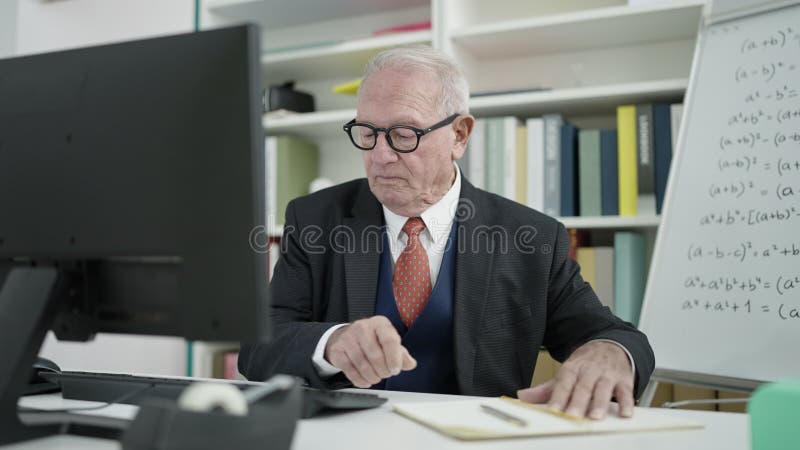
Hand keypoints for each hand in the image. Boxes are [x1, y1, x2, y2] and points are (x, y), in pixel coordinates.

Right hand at [324, 316, 416, 387]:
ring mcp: (348, 338)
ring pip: (362, 364)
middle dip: (383, 370)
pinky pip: (349, 370)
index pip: (389, 340)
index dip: (394, 358)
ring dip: (372, 376)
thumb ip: (402, 354)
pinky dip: (360, 380)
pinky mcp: (338, 349)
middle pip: (375, 355)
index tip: (395, 370)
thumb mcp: (389, 342)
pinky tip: (366, 380)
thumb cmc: (372, 340)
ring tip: (377, 377)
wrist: (347, 336)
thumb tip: (410, 364)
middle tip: (386, 374)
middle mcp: (363, 327)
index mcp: (380, 323)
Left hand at [517, 341, 633, 419]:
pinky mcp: (624, 380)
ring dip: (600, 403)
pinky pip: (626, 391)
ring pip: (603, 389)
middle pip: (582, 387)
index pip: (563, 383)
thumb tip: (522, 397)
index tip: (553, 411)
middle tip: (573, 416)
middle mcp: (589, 371)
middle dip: (578, 402)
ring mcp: (607, 375)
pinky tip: (625, 413)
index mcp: (572, 369)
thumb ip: (546, 389)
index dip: (558, 397)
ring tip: (595, 417)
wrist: (610, 345)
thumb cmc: (585, 365)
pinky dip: (627, 402)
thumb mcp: (565, 373)